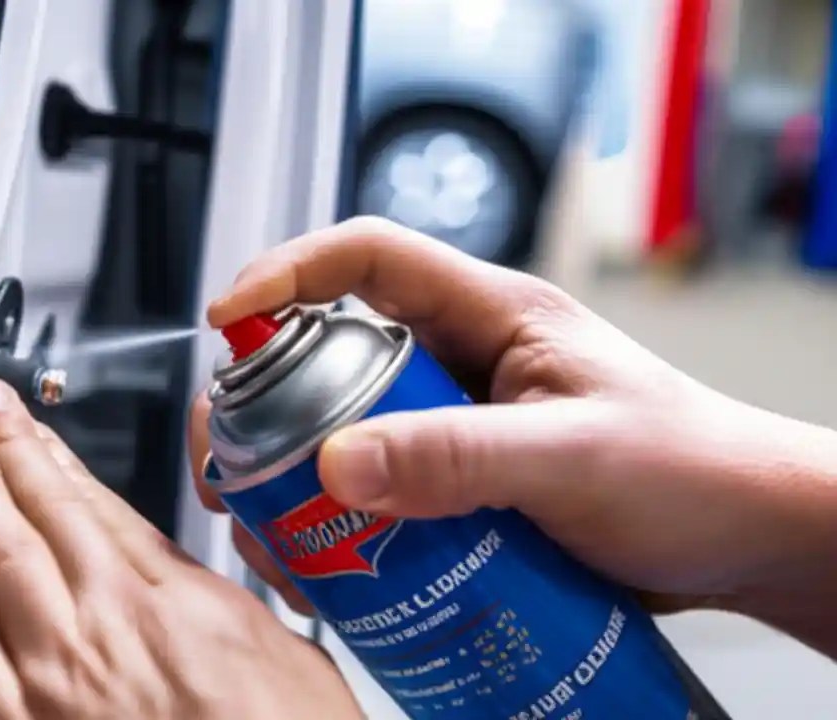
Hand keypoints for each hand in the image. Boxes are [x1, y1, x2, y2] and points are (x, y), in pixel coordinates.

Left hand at [0, 377, 362, 719]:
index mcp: (187, 603)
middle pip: (46, 511)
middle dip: (7, 449)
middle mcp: (114, 622)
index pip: (104, 508)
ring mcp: (56, 672)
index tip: (36, 432)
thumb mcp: (298, 667)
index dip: (59, 461)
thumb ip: (244, 616)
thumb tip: (215, 591)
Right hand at [188, 217, 836, 656]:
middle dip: (267, 404)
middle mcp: (459, 361)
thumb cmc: (694, 469)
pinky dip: (338, 528)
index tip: (225, 316)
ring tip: (279, 539)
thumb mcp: (574, 457)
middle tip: (235, 466)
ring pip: (342, 430)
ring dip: (296, 480)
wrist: (742, 539)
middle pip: (329, 354)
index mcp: (488, 313)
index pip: (366, 257)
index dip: (285, 272)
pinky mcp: (457, 485)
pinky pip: (375, 492)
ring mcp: (454, 424)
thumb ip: (460, 457)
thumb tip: (337, 465)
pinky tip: (330, 571)